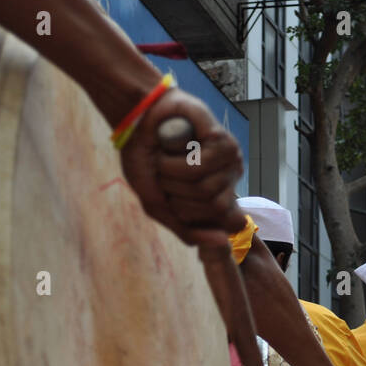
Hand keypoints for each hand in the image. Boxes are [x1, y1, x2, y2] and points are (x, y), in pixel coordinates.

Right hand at [122, 90, 244, 246]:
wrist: (135, 124)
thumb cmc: (146, 162)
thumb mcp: (158, 206)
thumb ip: (187, 230)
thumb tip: (224, 241)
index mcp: (217, 200)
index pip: (225, 226)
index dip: (191, 216)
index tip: (173, 199)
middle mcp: (229, 182)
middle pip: (212, 209)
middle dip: (177, 196)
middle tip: (165, 175)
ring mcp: (230, 162)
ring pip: (206, 189)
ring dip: (172, 176)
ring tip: (165, 160)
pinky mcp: (223, 141)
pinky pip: (200, 167)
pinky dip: (174, 162)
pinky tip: (170, 147)